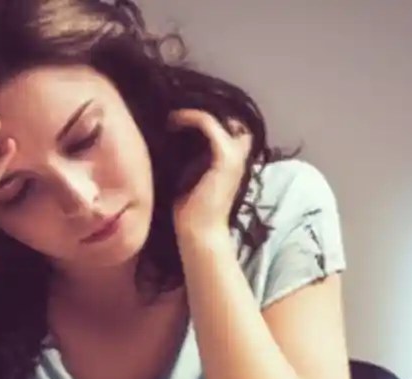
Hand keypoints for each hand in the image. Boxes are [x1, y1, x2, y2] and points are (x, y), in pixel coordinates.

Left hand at [167, 108, 252, 243]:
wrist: (199, 232)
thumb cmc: (192, 213)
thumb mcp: (191, 179)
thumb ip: (193, 161)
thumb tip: (175, 142)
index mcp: (231, 164)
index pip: (233, 132)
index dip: (213, 121)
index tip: (184, 121)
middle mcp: (237, 158)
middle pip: (234, 121)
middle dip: (210, 114)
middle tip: (182, 116)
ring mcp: (234, 157)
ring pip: (223, 118)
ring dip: (197, 113)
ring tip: (175, 117)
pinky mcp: (223, 158)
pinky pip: (209, 124)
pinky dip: (191, 117)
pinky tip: (174, 121)